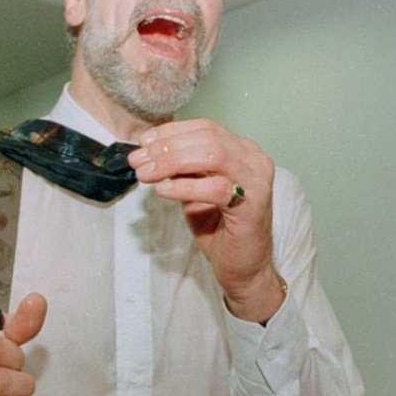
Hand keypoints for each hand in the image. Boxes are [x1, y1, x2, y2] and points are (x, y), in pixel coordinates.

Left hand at [129, 119, 283, 322]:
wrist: (244, 267)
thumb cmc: (220, 229)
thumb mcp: (195, 190)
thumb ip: (182, 169)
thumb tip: (150, 151)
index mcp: (243, 151)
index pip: (206, 128)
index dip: (172, 132)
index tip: (143, 143)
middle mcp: (254, 160)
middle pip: (207, 138)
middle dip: (167, 148)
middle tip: (139, 160)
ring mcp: (257, 182)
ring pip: (212, 156)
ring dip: (172, 163)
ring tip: (146, 174)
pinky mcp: (252, 206)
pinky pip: (215, 188)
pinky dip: (184, 187)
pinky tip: (163, 191)